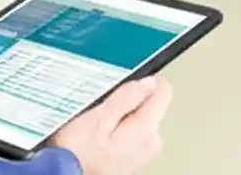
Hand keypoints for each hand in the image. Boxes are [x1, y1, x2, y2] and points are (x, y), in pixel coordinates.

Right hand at [51, 77, 173, 174]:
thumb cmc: (77, 154)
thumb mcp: (98, 118)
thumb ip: (126, 98)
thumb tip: (147, 82)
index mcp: (147, 129)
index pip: (163, 90)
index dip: (142, 81)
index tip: (121, 83)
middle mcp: (150, 142)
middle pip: (149, 104)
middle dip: (128, 100)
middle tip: (100, 108)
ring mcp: (141, 152)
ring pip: (137, 118)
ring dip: (119, 115)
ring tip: (95, 124)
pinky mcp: (129, 158)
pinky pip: (128, 133)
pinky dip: (115, 129)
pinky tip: (96, 135)